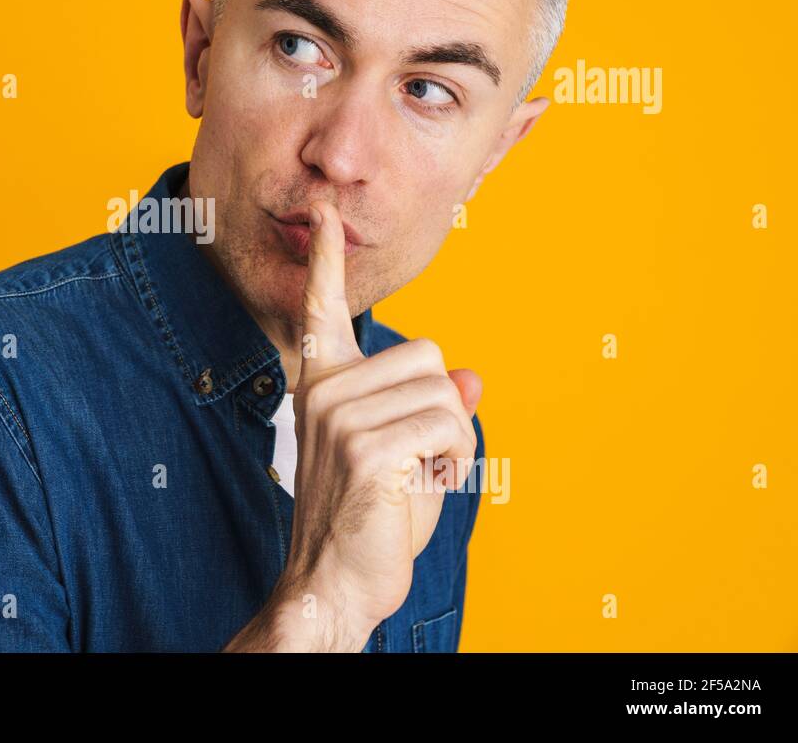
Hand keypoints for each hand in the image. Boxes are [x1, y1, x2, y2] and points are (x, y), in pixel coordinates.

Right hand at [264, 199, 480, 649]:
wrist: (334, 581)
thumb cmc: (370, 519)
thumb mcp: (408, 452)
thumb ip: (431, 407)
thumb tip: (473, 378)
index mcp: (324, 385)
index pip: (323, 311)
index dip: (327, 262)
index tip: (324, 215)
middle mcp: (325, 392)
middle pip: (429, 357)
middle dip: (443, 409)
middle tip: (417, 460)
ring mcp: (340, 417)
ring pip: (445, 393)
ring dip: (452, 442)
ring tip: (416, 478)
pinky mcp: (366, 447)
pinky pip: (448, 424)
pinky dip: (455, 460)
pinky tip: (421, 486)